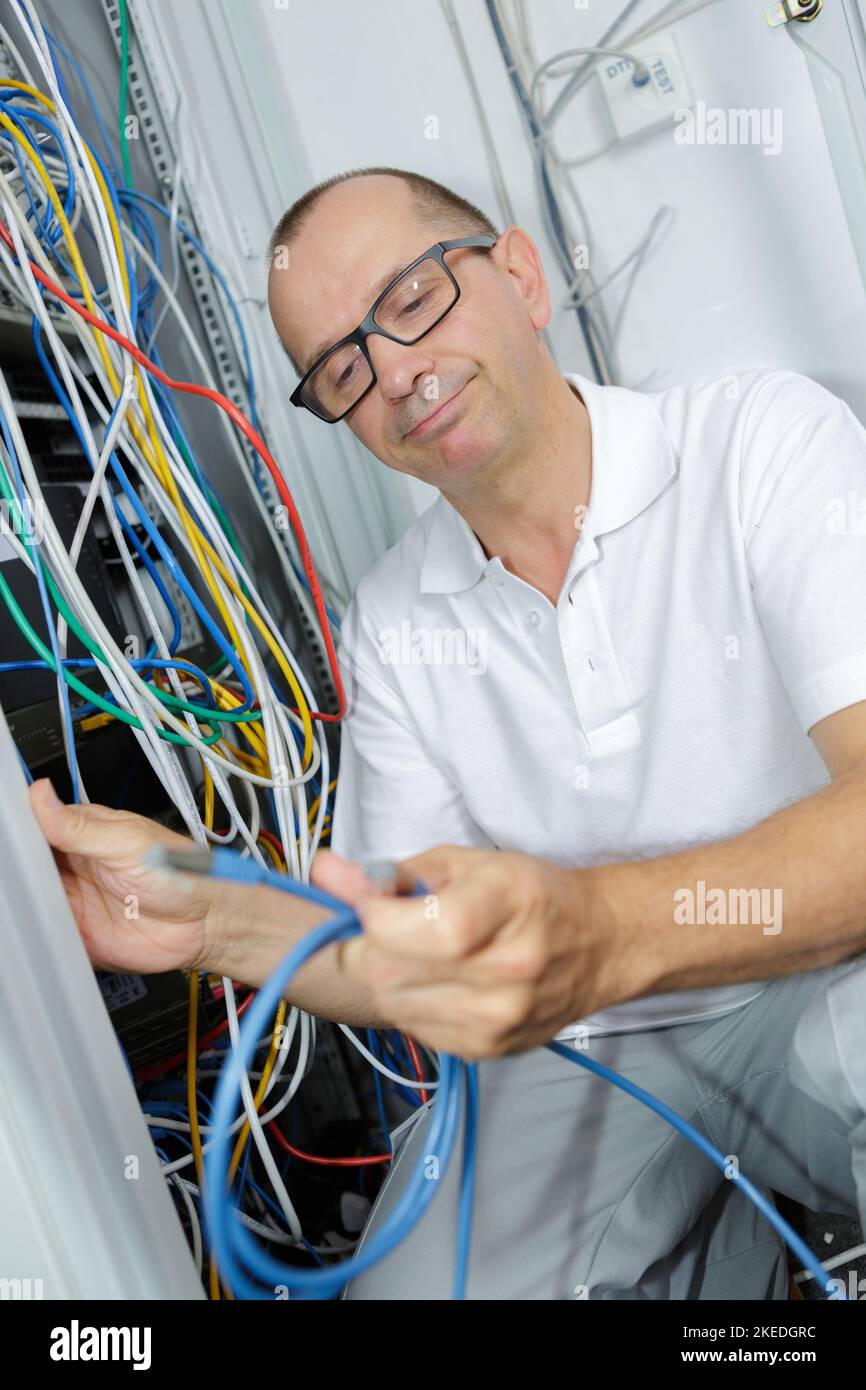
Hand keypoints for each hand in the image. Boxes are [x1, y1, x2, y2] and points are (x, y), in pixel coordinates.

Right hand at [28, 777, 219, 974]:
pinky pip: (43, 927)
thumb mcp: (127, 842)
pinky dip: (32, 926)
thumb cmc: (181, 873)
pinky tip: (27, 921)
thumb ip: (79, 826)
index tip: (3, 830)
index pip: (37, 823)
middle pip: (27, 861)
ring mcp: (73, 898)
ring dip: (20, 895)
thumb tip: (39, 793)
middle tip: (9, 868)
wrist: (204, 925)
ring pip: (30, 894)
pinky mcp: (75, 931)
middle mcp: (75, 864)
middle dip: (13, 863)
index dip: (17, 827)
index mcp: (85, 832)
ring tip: (15, 893)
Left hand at [332, 844, 618, 1059]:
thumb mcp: (463, 862)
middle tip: (390, 925)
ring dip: (386, 975)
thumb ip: (389, 872)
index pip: (420, 926)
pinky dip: (409, 1001)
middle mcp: (508, 971)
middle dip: (369, 944)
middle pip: (390, 971)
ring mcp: (498, 1019)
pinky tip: (436, 979)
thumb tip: (323, 872)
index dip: (376, 912)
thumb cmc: (529, 895)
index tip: (376, 900)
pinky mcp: (487, 1050)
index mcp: (506, 906)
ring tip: (417, 952)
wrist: (595, 945)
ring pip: (392, 1003)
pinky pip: (412, 1027)